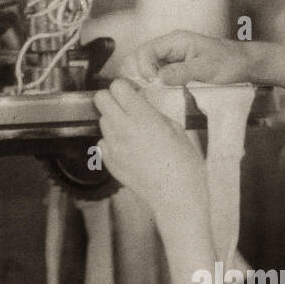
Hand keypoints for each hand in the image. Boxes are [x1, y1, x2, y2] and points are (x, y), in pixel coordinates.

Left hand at [94, 77, 206, 215]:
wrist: (177, 196)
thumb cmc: (184, 164)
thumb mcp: (176, 129)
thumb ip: (154, 113)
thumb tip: (142, 105)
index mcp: (142, 117)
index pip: (117, 86)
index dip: (125, 87)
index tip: (133, 93)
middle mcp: (123, 129)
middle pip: (100, 99)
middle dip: (112, 99)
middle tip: (126, 107)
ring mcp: (113, 147)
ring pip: (101, 121)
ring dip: (113, 121)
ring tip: (131, 131)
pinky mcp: (109, 162)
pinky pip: (102, 143)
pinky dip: (111, 142)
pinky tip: (127, 149)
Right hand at [119, 30, 253, 86]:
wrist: (244, 64)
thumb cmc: (229, 62)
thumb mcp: (206, 68)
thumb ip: (182, 72)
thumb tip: (159, 78)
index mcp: (175, 41)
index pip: (146, 50)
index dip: (142, 67)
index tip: (152, 83)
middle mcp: (169, 48)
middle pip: (140, 58)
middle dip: (137, 74)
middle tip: (145, 91)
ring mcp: (171, 60)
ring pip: (146, 68)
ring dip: (144, 82)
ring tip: (149, 95)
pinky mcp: (175, 71)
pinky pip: (157, 77)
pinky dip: (153, 86)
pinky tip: (157, 96)